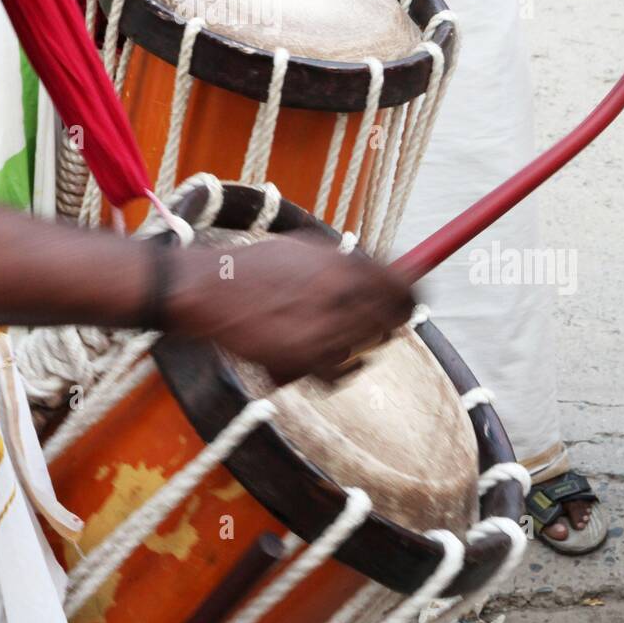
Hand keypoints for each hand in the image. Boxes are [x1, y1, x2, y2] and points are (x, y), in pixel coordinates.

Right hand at [169, 234, 414, 385]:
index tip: (414, 300)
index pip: (401, 284)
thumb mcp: (304, 249)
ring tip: (334, 334)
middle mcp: (335, 296)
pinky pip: (338, 373)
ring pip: (366, 348)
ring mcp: (320, 329)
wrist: (209, 291)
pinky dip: (336, 369)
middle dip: (389, 323)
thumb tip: (387, 271)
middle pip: (390, 320)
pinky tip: (325, 359)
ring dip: (359, 345)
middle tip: (383, 324)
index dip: (413, 294)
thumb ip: (345, 262)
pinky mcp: (302, 358)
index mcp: (339, 265)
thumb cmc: (255, 268)